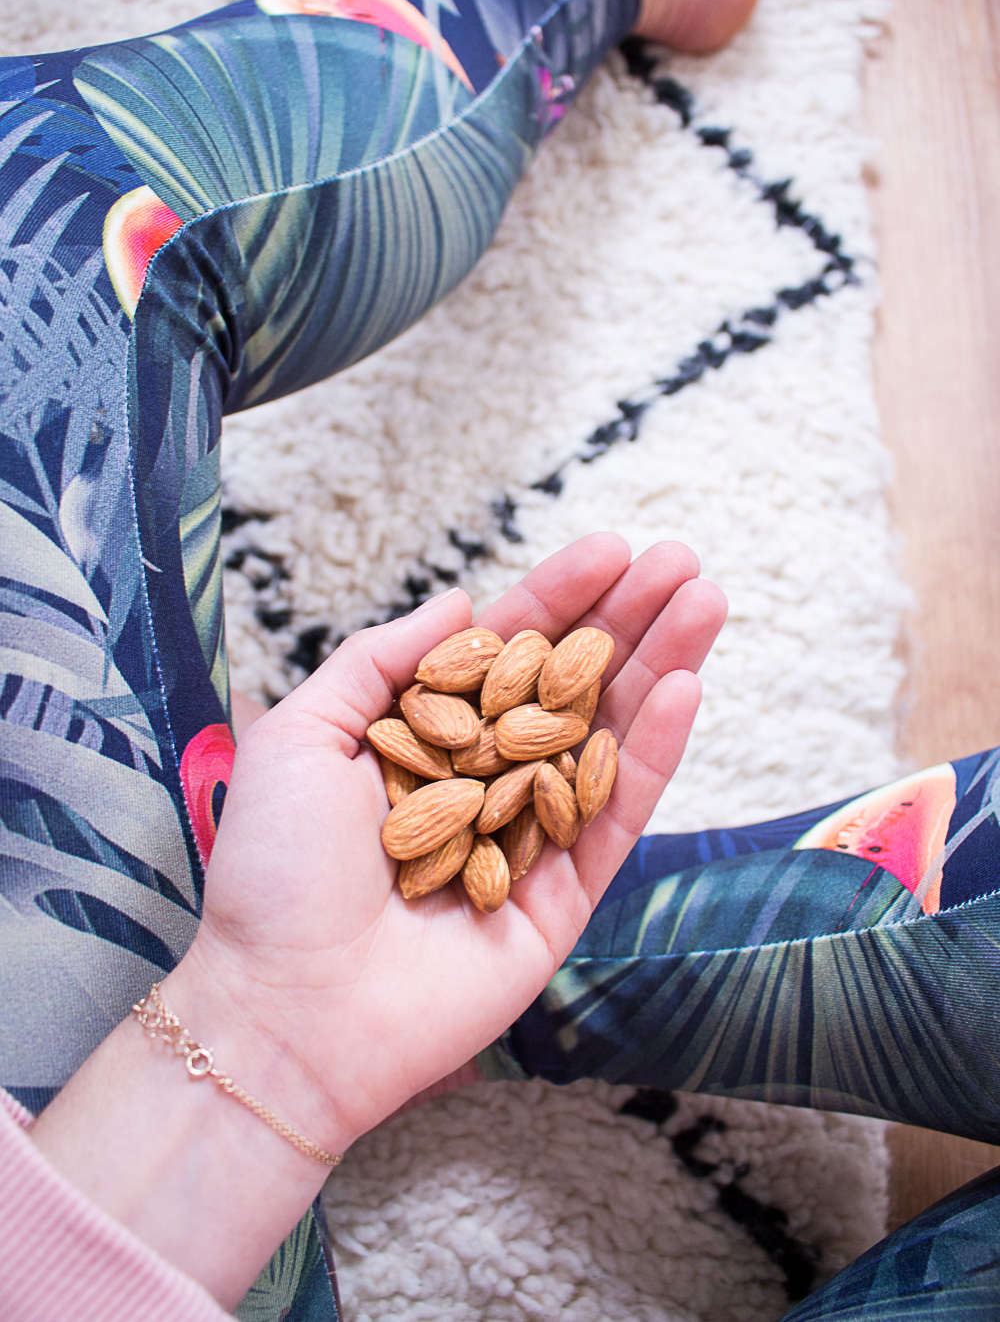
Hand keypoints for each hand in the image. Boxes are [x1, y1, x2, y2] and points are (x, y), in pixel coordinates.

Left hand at [177, 533, 725, 1155]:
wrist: (286, 1007)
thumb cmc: (277, 872)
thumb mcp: (305, 734)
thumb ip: (382, 658)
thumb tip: (463, 597)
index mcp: (425, 737)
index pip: (505, 650)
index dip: (559, 598)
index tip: (614, 547)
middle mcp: (483, 779)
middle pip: (569, 685)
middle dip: (627, 621)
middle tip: (683, 561)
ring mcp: (529, 838)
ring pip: (606, 740)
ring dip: (660, 669)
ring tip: (706, 601)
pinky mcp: (563, 899)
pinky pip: (615, 817)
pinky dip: (652, 753)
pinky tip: (684, 688)